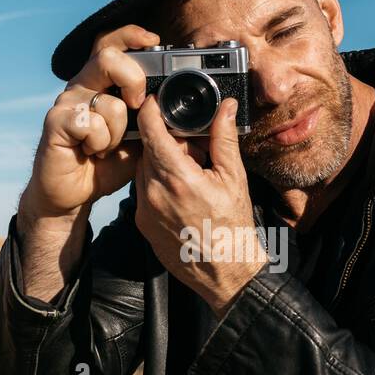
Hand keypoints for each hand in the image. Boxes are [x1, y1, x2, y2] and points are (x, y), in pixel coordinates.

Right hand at [20, 24, 155, 223]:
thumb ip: (153, 119)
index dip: (132, 35)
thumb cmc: (105, 162)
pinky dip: (99, 144)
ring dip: (117, 133)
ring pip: (108, 102)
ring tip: (106, 147)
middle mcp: (82, 84)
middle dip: (133, 80)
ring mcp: (67, 102)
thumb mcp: (139, 138)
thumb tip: (181, 110)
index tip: (155, 40)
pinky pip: (90, 124)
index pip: (112, 43)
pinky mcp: (56, 122)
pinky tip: (91, 152)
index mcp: (102, 82)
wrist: (74, 193)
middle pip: (108, 57)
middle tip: (137, 105)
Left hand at [133, 94, 268, 316]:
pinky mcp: (141, 223)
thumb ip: (223, 139)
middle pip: (148, 149)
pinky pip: (143, 191)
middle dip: (167, 142)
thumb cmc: (232, 227)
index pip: (151, 130)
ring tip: (190, 176)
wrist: (224, 272)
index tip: (156, 102)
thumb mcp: (233, 178)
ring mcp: (144, 209)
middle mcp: (154, 192)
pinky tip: (181, 196)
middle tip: (193, 150)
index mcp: (177, 177)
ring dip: (162, 164)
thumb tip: (224, 107)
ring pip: (144, 169)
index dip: (151, 110)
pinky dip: (158, 185)